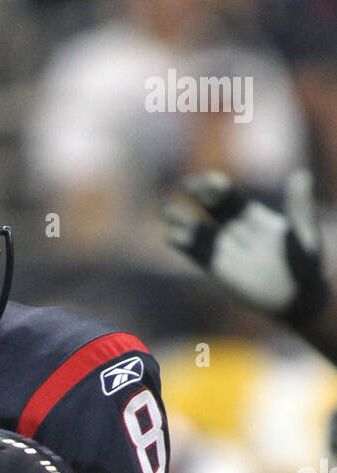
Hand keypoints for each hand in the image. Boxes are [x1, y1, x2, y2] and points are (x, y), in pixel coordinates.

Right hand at [164, 170, 330, 327]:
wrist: (297, 297)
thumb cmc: (306, 264)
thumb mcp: (305, 232)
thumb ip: (299, 206)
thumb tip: (301, 175)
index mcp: (255, 216)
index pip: (233, 199)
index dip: (221, 189)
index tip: (209, 180)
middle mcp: (236, 229)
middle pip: (214, 209)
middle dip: (200, 197)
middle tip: (185, 184)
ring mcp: (226, 249)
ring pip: (201, 231)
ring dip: (184, 220)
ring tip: (167, 210)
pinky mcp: (218, 270)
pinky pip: (198, 255)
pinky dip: (185, 245)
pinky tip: (171, 236)